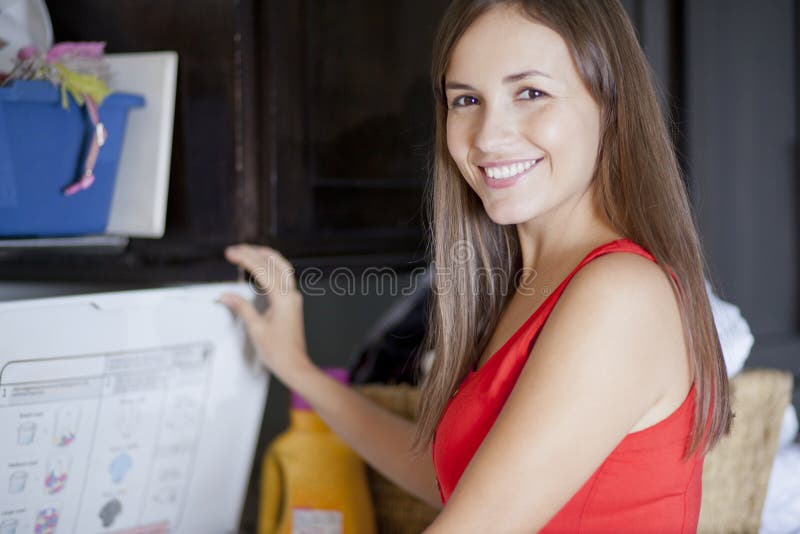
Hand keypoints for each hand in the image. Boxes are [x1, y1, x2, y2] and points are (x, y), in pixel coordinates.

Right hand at [217, 244, 312, 382]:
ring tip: (249, 251)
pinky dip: (271, 268)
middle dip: (254, 253)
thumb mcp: (255, 329)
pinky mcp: (291, 303)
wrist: (294, 365)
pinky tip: (261, 268)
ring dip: (265, 257)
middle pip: (273, 264)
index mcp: (282, 298)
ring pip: (282, 268)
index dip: (245, 259)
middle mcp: (290, 294)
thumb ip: (241, 308)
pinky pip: (283, 278)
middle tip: (236, 249)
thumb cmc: (278, 351)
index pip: (262, 270)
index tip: (232, 253)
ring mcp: (293, 298)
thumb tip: (226, 296)